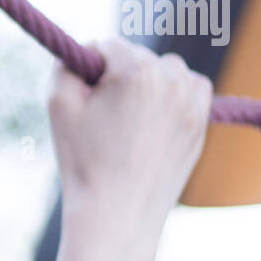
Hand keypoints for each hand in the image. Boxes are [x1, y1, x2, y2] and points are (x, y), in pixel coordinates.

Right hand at [49, 38, 211, 246]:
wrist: (116, 214)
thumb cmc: (84, 160)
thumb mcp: (58, 103)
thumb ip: (67, 62)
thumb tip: (85, 53)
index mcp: (136, 70)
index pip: (106, 46)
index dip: (88, 70)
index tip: (84, 100)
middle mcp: (171, 80)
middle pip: (137, 56)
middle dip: (119, 77)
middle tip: (104, 116)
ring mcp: (192, 103)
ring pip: (169, 70)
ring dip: (150, 82)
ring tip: (130, 117)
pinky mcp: (201, 124)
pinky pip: (192, 90)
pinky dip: (175, 96)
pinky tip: (154, 120)